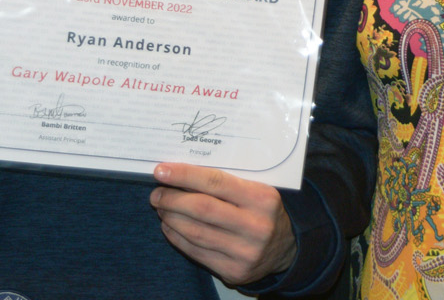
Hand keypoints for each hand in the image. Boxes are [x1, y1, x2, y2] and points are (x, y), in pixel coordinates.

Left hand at [150, 163, 296, 284]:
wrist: (286, 248)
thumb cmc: (263, 211)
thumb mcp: (255, 190)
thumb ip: (225, 184)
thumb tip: (181, 176)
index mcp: (261, 198)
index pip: (215, 182)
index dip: (184, 175)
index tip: (161, 171)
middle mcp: (255, 226)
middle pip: (202, 209)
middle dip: (172, 199)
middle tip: (156, 193)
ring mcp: (244, 251)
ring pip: (196, 232)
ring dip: (171, 218)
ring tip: (161, 208)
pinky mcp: (234, 271)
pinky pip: (197, 252)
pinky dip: (178, 238)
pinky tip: (170, 227)